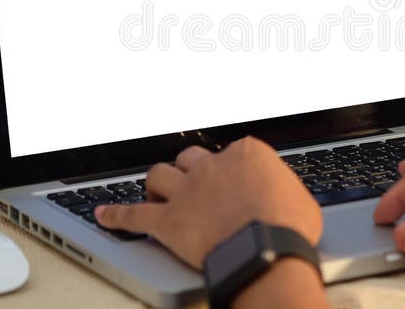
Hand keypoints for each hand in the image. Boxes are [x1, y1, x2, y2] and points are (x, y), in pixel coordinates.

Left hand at [94, 136, 322, 269]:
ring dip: (157, 184)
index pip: (231, 152)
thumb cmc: (288, 227)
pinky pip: (133, 214)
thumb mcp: (300, 199)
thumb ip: (283, 190)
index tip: (232, 180)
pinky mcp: (167, 220)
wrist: (266, 251)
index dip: (229, 170)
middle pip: (190, 158)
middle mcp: (212, 166)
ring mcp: (186, 191)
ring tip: (157, 193)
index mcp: (247, 154)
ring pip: (158, 175)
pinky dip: (116, 214)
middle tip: (193, 185)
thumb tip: (284, 198)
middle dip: (190, 170)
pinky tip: (105, 214)